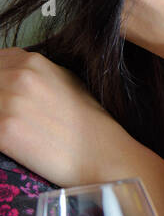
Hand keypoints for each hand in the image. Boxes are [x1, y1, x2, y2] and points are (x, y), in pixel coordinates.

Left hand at [0, 49, 128, 186]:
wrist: (103, 153)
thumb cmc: (88, 122)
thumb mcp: (65, 82)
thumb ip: (32, 74)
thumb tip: (7, 76)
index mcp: (31, 61)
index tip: (2, 95)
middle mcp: (17, 76)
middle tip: (6, 116)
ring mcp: (9, 102)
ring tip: (9, 127)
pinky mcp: (3, 131)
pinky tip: (8, 141)